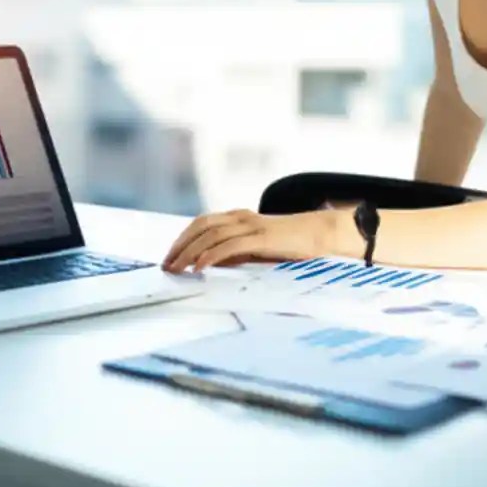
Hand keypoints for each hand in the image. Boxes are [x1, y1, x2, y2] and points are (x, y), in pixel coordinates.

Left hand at [161, 209, 331, 272]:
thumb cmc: (289, 243)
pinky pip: (229, 245)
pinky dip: (211, 256)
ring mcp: (251, 226)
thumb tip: (210, 263)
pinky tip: (199, 267)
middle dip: (180, 245)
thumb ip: (234, 251)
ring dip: (190, 252)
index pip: (202, 223)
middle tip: (167, 264)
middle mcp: (241, 217)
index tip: (170, 256)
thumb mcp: (256, 246)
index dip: (183, 238)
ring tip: (177, 268)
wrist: (320, 234)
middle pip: (200, 226)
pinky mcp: (261, 238)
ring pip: (210, 235)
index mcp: (238, 217)